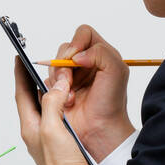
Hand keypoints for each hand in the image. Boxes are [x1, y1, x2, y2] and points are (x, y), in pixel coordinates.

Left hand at [14, 57, 97, 164]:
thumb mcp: (53, 129)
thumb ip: (53, 104)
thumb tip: (57, 85)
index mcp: (30, 125)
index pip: (22, 93)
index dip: (20, 74)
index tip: (19, 58)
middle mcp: (37, 129)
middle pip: (32, 98)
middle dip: (33, 79)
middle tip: (36, 63)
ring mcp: (49, 135)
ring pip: (46, 105)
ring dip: (49, 90)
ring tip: (55, 76)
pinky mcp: (62, 140)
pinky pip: (58, 115)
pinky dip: (62, 103)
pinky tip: (69, 100)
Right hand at [43, 24, 134, 161]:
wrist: (99, 130)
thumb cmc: (111, 104)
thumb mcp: (117, 71)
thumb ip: (101, 53)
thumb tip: (77, 54)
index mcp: (100, 54)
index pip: (83, 33)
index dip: (77, 42)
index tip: (76, 59)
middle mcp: (84, 63)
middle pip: (64, 48)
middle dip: (64, 65)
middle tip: (71, 81)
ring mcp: (71, 76)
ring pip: (53, 65)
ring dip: (60, 80)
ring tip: (70, 95)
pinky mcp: (59, 89)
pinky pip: (47, 81)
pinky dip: (54, 91)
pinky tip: (66, 101)